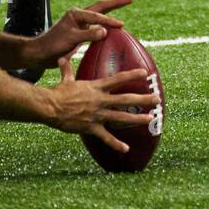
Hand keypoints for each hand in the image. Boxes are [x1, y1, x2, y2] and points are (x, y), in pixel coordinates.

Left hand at [20, 0, 132, 72]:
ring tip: (125, 5)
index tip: (121, 25)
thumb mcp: (71, 40)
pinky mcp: (81, 32)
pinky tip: (113, 29)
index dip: (109, 21)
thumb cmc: (53, 46)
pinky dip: (106, 25)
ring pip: (99, 14)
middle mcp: (79, 16)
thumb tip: (105, 31)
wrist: (41, 54)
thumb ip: (88, 35)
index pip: (97, 16)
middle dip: (116, 3)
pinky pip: (97, 26)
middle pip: (101, 7)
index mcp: (76, 14)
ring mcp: (80, 23)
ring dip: (112, 11)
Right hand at [43, 57, 157, 155]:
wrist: (50, 107)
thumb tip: (61, 58)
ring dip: (137, 118)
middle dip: (143, 99)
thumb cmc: (58, 92)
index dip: (132, 76)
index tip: (145, 73)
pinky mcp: (91, 127)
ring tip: (150, 119)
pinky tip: (126, 149)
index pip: (118, 79)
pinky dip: (116, 144)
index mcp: (96, 87)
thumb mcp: (65, 79)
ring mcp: (97, 115)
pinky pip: (106, 137)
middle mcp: (100, 100)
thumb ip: (67, 69)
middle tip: (157, 99)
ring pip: (121, 117)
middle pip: (126, 99)